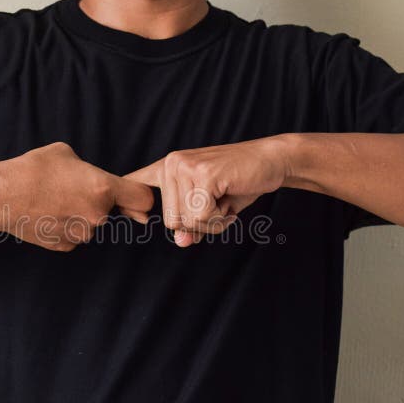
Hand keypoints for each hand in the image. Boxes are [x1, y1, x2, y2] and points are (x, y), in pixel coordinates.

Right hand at [0, 142, 153, 250]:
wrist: (1, 196)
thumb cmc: (32, 169)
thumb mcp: (65, 153)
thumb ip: (87, 168)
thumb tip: (92, 177)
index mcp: (103, 189)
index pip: (144, 199)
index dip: (141, 195)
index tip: (134, 196)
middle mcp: (97, 215)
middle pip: (113, 210)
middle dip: (101, 201)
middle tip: (75, 189)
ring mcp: (81, 234)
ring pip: (91, 223)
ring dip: (81, 214)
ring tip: (55, 200)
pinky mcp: (65, 246)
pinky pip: (74, 234)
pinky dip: (66, 226)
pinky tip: (47, 213)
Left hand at [124, 136, 293, 246]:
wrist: (272, 160)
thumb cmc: (240, 183)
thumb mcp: (211, 208)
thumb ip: (191, 225)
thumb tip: (180, 242)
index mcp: (166, 168)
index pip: (135, 185)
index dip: (132, 206)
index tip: (135, 217)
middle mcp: (171, 164)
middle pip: (171, 220)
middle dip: (198, 224)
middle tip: (219, 207)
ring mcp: (185, 167)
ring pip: (186, 221)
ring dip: (212, 221)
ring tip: (225, 201)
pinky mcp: (203, 174)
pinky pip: (202, 216)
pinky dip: (220, 218)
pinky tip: (230, 202)